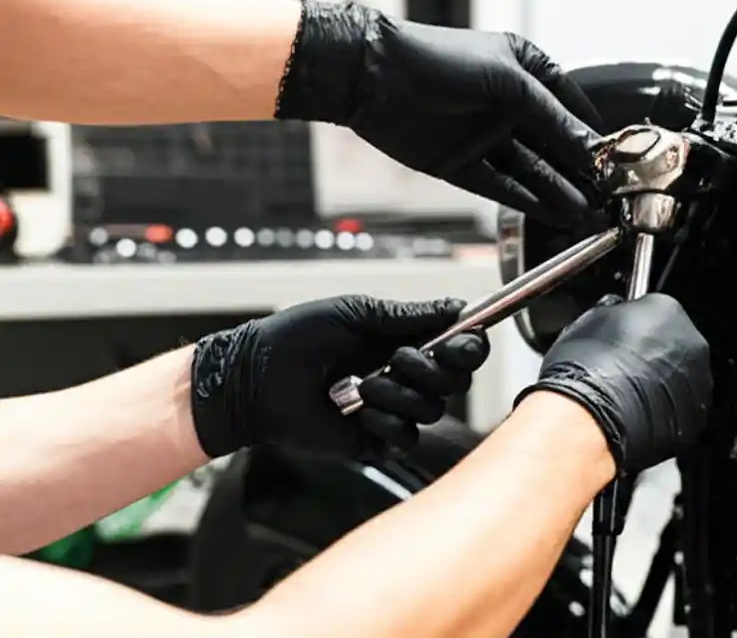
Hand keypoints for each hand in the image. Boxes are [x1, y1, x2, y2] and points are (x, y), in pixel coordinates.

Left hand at [190, 295, 488, 457]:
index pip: (460, 349)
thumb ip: (408, 314)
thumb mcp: (356, 313)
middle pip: (457, 381)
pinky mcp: (377, 441)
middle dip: (430, 368)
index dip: (468, 346)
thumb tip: (455, 307)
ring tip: (360, 384)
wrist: (256, 379)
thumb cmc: (294, 339)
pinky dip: (383, 422)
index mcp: (405, 342)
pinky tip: (355, 413)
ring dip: (397, 393)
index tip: (458, 342)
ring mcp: (393, 410)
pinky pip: (407, 437)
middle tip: (396, 357)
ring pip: (433, 409)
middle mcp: (406, 377)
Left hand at [275, 0, 602, 226]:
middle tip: (606, 197)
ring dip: (559, 191)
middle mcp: (510, 105)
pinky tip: (553, 211)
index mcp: (527, 72)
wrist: (374, 77)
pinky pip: (504, 186)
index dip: (593, 137)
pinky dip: (528, 199)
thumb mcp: (511, 83)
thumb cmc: (441, 61)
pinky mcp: (464, 164)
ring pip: (532, 170)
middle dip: (580, 171)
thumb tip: (590, 148)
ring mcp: (486, 137)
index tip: (616, 163)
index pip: (572, 109)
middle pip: (554, 145)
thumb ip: (553, 119)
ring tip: (585, 213)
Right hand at [516, 294, 711, 474]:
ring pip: (681, 377)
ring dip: (663, 383)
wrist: (590, 417)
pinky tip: (639, 414)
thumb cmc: (587, 369)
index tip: (624, 339)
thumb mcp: (591, 320)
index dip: (638, 327)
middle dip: (656, 355)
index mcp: (668, 310)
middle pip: (675, 344)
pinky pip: (682, 408)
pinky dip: (666, 411)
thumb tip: (615, 315)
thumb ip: (614, 312)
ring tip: (630, 395)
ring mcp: (698, 381)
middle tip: (626, 369)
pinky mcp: (696, 415)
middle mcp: (691, 343)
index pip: (657, 311)